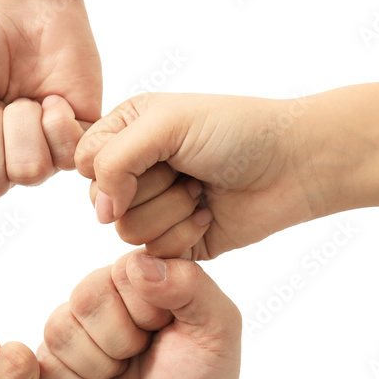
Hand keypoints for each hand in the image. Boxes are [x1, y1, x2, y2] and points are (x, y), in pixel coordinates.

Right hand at [37, 250, 241, 378]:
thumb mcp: (218, 330)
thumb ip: (192, 286)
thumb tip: (139, 265)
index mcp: (139, 276)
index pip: (121, 272)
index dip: (145, 312)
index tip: (166, 331)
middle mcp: (101, 294)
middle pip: (85, 300)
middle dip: (120, 342)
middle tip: (141, 357)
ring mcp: (72, 329)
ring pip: (59, 331)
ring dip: (99, 367)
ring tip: (121, 376)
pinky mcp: (51, 363)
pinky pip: (43, 366)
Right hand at [76, 92, 329, 258]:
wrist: (294, 164)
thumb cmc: (235, 131)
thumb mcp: (164, 123)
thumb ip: (113, 160)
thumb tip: (100, 211)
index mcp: (126, 131)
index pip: (84, 161)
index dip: (111, 167)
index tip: (152, 152)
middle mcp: (136, 170)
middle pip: (103, 202)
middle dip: (150, 188)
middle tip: (188, 169)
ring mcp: (155, 207)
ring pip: (128, 231)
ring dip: (172, 211)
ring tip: (201, 190)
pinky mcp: (175, 242)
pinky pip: (156, 255)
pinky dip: (185, 234)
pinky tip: (210, 213)